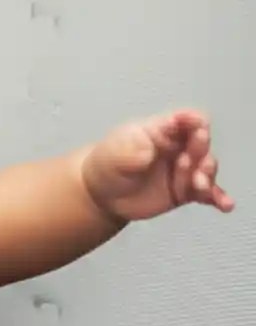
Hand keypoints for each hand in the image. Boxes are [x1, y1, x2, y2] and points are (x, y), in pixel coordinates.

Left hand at [82, 109, 234, 222]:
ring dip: (207, 176)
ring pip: (206, 169)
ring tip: (199, 185)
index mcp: (164, 130)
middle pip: (201, 144)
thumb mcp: (116, 150)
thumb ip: (135, 148)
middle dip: (201, 151)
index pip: (187, 120)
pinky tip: (224, 204)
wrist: (100, 194)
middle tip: (191, 161)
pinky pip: (206, 194)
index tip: (196, 130)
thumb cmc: (108, 163)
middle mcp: (179, 148)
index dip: (194, 123)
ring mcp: (184, 170)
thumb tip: (149, 147)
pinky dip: (217, 198)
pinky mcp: (185, 191)